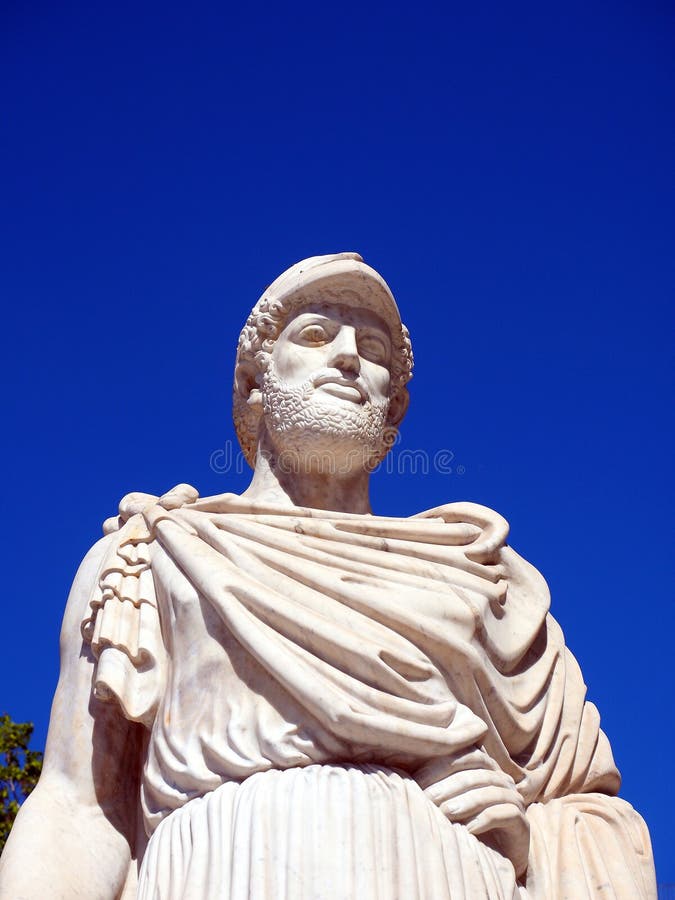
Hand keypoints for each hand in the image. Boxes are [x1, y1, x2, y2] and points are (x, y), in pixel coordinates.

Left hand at [416, 747, 529, 876]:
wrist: (493, 859)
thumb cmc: (464, 826)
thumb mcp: (447, 803)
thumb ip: (434, 787)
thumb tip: (402, 774)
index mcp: (485, 767)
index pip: (466, 756)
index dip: (441, 765)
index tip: (418, 781)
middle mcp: (502, 779)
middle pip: (475, 774)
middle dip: (448, 786)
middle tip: (428, 800)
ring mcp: (514, 800)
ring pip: (489, 792)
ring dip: (464, 802)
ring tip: (445, 814)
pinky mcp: (522, 824)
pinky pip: (505, 814)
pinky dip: (484, 820)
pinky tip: (467, 830)